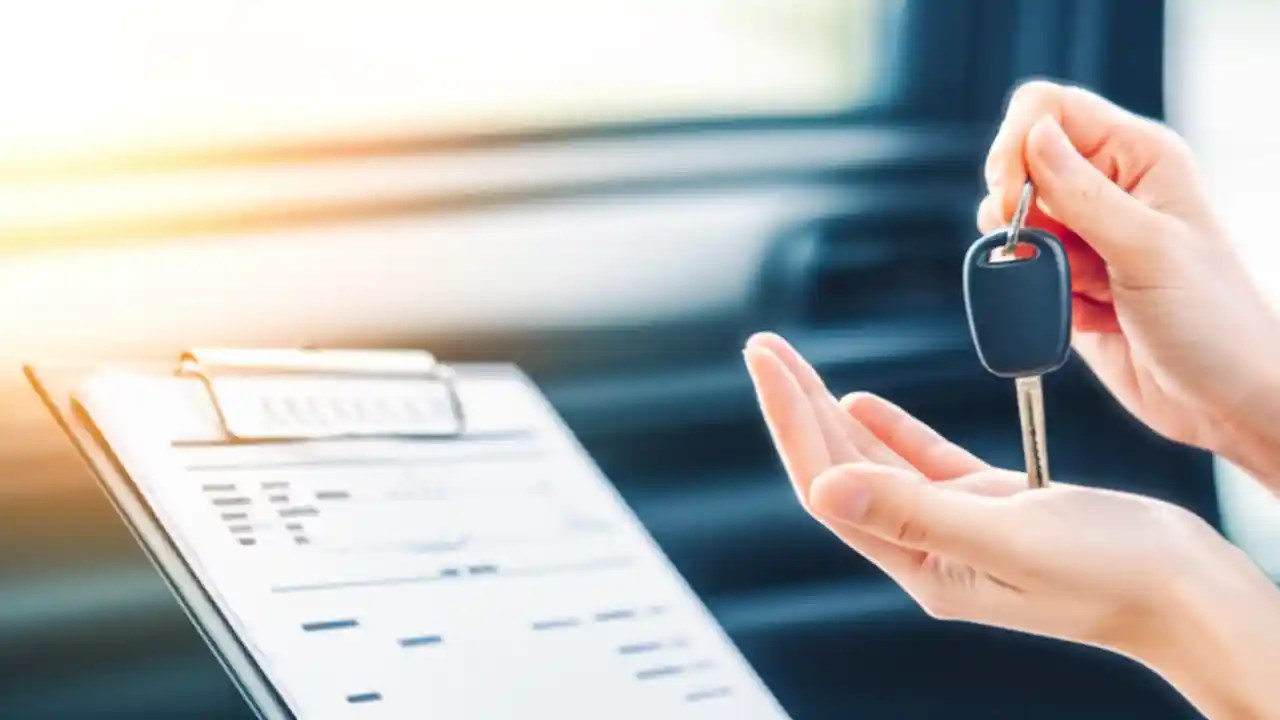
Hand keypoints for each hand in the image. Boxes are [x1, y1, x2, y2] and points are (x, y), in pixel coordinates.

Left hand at [743, 332, 1279, 718]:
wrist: (1188, 591)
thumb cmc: (1112, 576)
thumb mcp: (1008, 536)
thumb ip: (916, 510)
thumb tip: (825, 488)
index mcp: (922, 562)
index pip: (829, 485)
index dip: (790, 421)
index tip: (766, 363)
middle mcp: (929, 546)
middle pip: (840, 468)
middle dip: (797, 405)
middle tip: (763, 348)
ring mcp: (958, 526)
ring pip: (875, 461)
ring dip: (831, 411)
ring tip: (794, 365)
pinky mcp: (992, 506)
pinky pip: (923, 462)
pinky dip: (891, 429)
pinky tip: (862, 403)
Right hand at [979, 80, 1279, 487]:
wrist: (1225, 402)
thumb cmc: (1214, 323)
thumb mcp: (1147, 250)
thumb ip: (1083, 193)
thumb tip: (1032, 134)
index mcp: (1138, 158)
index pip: (1049, 110)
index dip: (1016, 143)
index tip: (1011, 192)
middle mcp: (1109, 190)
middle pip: (1018, 165)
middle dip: (1012, 208)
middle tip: (1042, 248)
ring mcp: (1087, 238)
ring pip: (1011, 223)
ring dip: (1024, 259)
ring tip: (1070, 289)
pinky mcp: (1068, 284)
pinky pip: (1020, 274)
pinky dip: (1033, 297)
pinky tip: (1077, 317)